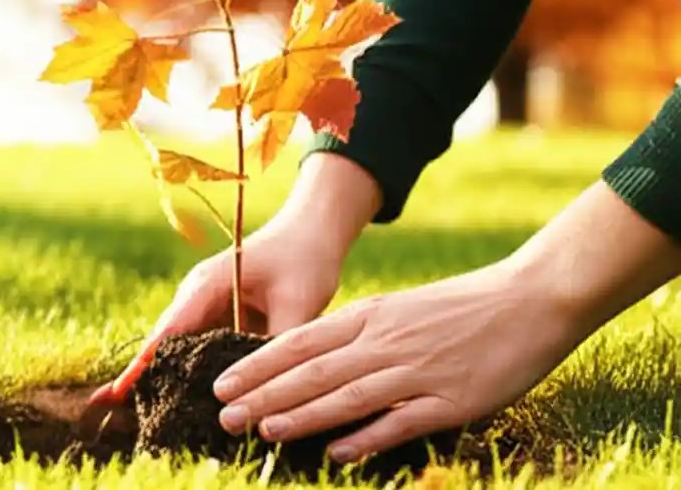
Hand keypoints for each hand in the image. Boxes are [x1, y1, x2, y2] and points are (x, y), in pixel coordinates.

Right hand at [90, 153, 381, 404]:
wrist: (310, 233)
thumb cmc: (304, 260)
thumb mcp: (299, 303)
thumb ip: (277, 345)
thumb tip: (265, 390)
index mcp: (208, 285)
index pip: (169, 329)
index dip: (144, 362)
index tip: (118, 390)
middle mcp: (197, 296)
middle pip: (164, 341)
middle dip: (144, 374)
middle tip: (115, 408)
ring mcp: (204, 306)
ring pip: (179, 347)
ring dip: (167, 375)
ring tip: (142, 411)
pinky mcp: (218, 317)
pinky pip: (199, 348)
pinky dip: (192, 370)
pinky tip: (187, 399)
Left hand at [210, 182, 680, 462]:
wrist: (529, 299)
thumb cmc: (461, 308)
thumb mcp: (400, 311)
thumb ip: (360, 336)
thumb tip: (315, 365)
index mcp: (370, 317)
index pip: (300, 343)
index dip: (258, 365)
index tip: (222, 383)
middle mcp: (383, 342)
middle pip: (312, 372)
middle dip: (264, 394)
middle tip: (224, 415)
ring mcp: (416, 371)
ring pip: (346, 396)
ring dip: (301, 416)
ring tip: (263, 430)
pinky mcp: (450, 399)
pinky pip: (400, 421)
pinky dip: (366, 437)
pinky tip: (336, 454)